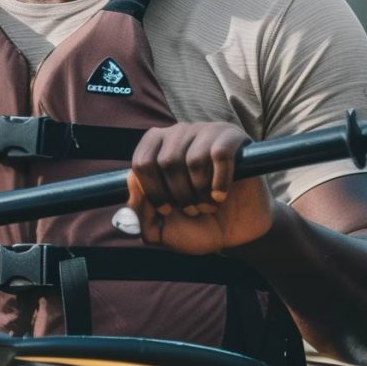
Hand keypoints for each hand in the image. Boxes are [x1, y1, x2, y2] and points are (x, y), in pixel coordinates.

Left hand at [125, 122, 276, 254]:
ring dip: (201, 193)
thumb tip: (131, 179)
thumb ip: (136, 212)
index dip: (152, 192)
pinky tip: (222, 194)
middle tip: (192, 209)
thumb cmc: (194, 226)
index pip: (141, 162)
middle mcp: (179, 133)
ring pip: (194, 160)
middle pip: (167, 162)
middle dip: (179, 196)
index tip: (166, 210)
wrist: (235, 233)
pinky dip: (220, 182)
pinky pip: (220, 155)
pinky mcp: (233, 139)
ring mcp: (206, 132)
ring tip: (208, 204)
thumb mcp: (158, 229)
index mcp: (155, 148)